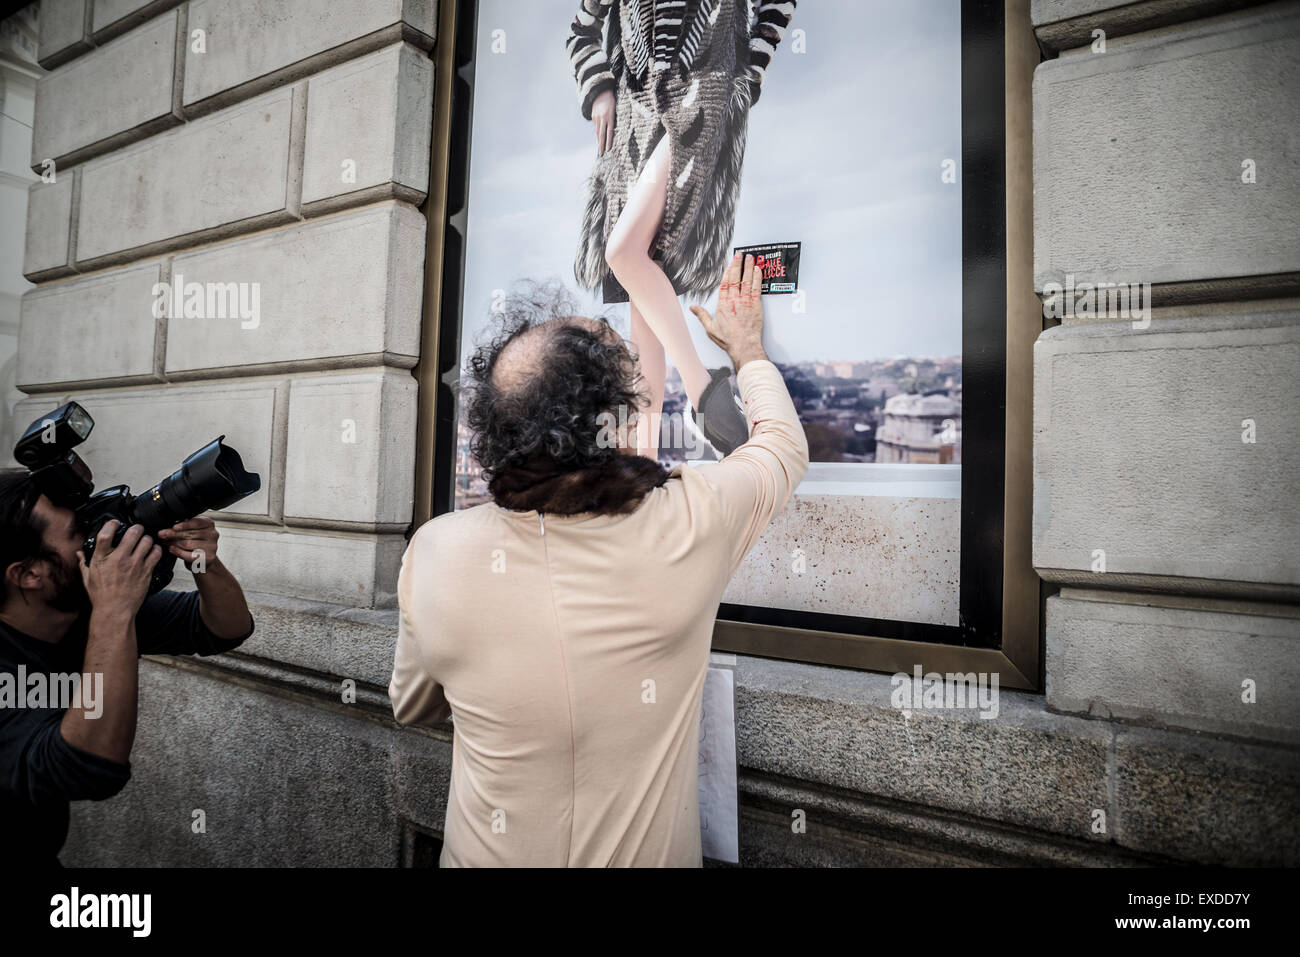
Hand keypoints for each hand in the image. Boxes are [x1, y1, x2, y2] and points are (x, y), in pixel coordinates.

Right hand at [78, 521, 161, 620]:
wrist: (115, 611)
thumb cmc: (101, 596)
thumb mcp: (87, 578)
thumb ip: (84, 562)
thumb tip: (79, 553)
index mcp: (101, 559)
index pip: (105, 535)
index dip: (112, 524)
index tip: (116, 523)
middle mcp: (119, 560)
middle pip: (133, 533)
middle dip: (136, 528)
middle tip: (136, 530)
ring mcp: (134, 565)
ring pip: (147, 541)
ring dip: (147, 539)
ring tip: (144, 541)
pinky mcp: (146, 572)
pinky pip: (156, 554)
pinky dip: (156, 550)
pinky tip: (152, 551)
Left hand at [157, 516, 219, 570]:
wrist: (203, 559)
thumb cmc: (195, 543)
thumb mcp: (191, 531)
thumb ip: (183, 527)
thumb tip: (167, 527)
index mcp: (209, 524)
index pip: (196, 522)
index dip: (184, 525)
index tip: (173, 527)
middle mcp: (213, 534)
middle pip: (190, 533)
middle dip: (173, 534)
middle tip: (162, 534)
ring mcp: (212, 546)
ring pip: (187, 544)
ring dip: (174, 543)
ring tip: (166, 542)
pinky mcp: (208, 557)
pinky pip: (189, 554)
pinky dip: (178, 552)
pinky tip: (172, 549)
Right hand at [591, 89, 614, 155]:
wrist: (601, 91)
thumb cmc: (612, 101)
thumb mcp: (615, 109)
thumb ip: (614, 120)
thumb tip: (612, 131)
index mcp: (609, 116)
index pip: (609, 132)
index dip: (609, 141)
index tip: (608, 150)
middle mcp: (602, 118)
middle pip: (602, 134)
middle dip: (601, 145)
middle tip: (601, 154)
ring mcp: (596, 117)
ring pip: (598, 131)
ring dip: (599, 141)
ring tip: (600, 149)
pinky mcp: (593, 116)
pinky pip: (596, 126)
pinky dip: (598, 132)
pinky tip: (599, 138)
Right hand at [689, 252, 767, 368]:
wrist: (743, 346)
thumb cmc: (728, 339)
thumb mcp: (710, 328)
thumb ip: (702, 315)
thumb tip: (693, 308)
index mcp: (723, 304)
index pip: (725, 284)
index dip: (727, 272)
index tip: (730, 264)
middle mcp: (734, 300)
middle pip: (735, 278)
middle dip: (738, 265)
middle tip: (740, 255)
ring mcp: (745, 301)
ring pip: (747, 280)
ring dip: (748, 267)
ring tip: (750, 257)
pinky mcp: (756, 305)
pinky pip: (757, 287)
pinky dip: (757, 277)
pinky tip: (758, 270)